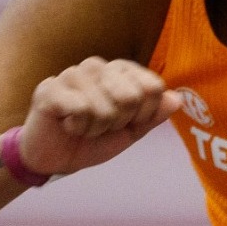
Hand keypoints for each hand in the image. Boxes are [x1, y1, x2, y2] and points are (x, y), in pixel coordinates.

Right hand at [17, 58, 181, 176]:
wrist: (52, 159)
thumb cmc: (90, 141)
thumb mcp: (129, 133)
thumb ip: (152, 116)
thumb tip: (177, 100)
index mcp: (118, 71)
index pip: (153, 87)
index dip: (144, 115)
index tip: (125, 123)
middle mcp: (96, 66)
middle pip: (131, 96)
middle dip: (117, 123)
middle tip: (99, 125)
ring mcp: (72, 74)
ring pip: (104, 108)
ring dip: (94, 129)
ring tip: (80, 126)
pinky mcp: (50, 88)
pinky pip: (80, 110)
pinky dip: (77, 127)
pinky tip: (65, 124)